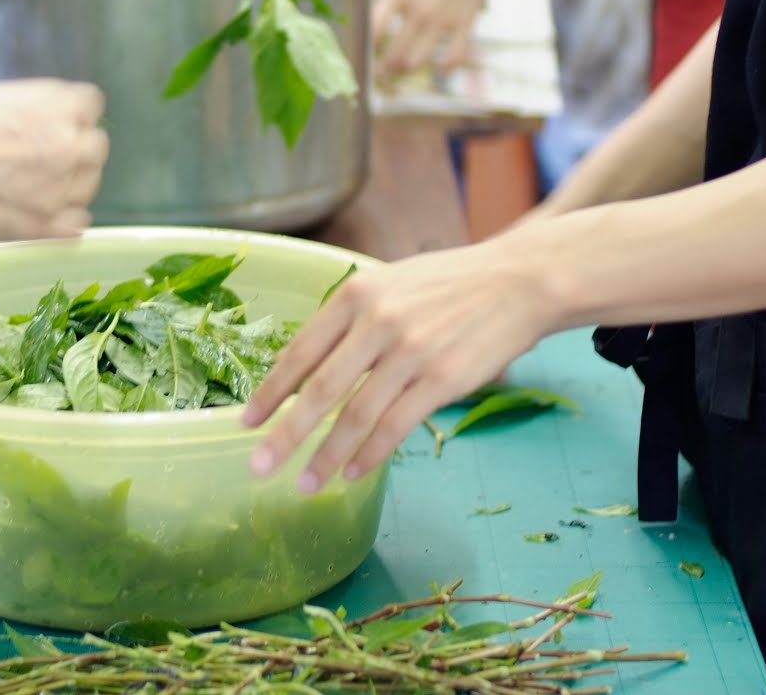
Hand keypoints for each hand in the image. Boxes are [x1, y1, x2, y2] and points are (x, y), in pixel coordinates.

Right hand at [0, 80, 109, 240]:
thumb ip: (32, 108)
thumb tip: (41, 121)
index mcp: (57, 105)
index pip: (90, 105)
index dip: (70, 114)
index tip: (53, 122)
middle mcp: (68, 145)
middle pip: (95, 146)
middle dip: (74, 148)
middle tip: (41, 156)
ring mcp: (60, 189)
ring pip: (89, 184)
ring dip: (69, 184)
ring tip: (34, 186)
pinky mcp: (45, 226)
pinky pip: (77, 223)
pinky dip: (62, 220)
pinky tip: (37, 213)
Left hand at [242, 242, 552, 490]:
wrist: (518, 281)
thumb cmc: (448, 284)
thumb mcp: (390, 283)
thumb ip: (351, 318)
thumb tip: (309, 367)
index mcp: (356, 294)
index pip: (300, 351)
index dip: (270, 392)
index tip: (247, 423)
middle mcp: (378, 322)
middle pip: (320, 391)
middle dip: (285, 435)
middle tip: (259, 467)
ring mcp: (411, 352)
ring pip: (356, 416)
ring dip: (327, 456)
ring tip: (306, 484)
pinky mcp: (443, 380)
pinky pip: (396, 426)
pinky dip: (370, 454)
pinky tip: (353, 473)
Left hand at [372, 0, 507, 76]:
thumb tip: (388, 2)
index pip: (373, 29)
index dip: (365, 45)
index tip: (364, 50)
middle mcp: (417, 11)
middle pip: (393, 53)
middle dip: (384, 67)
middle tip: (381, 72)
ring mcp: (441, 21)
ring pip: (417, 61)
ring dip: (408, 69)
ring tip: (404, 70)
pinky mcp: (465, 24)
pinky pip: (454, 56)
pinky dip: (447, 66)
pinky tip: (441, 67)